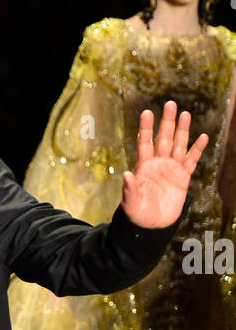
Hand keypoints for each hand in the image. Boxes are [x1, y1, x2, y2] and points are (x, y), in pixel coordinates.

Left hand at [121, 101, 207, 228]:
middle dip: (167, 122)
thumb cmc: (137, 213)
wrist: (151, 226)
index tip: (147, 112)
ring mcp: (171, 169)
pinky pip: (191, 161)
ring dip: (182, 130)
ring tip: (185, 114)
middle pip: (164, 139)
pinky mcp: (182, 178)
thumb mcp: (131, 202)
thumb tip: (126, 174)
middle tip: (170, 104)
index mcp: (143, 167)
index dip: (146, 129)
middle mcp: (158, 164)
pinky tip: (203, 137)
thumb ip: (130, 188)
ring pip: (178, 146)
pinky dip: (197, 149)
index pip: (144, 143)